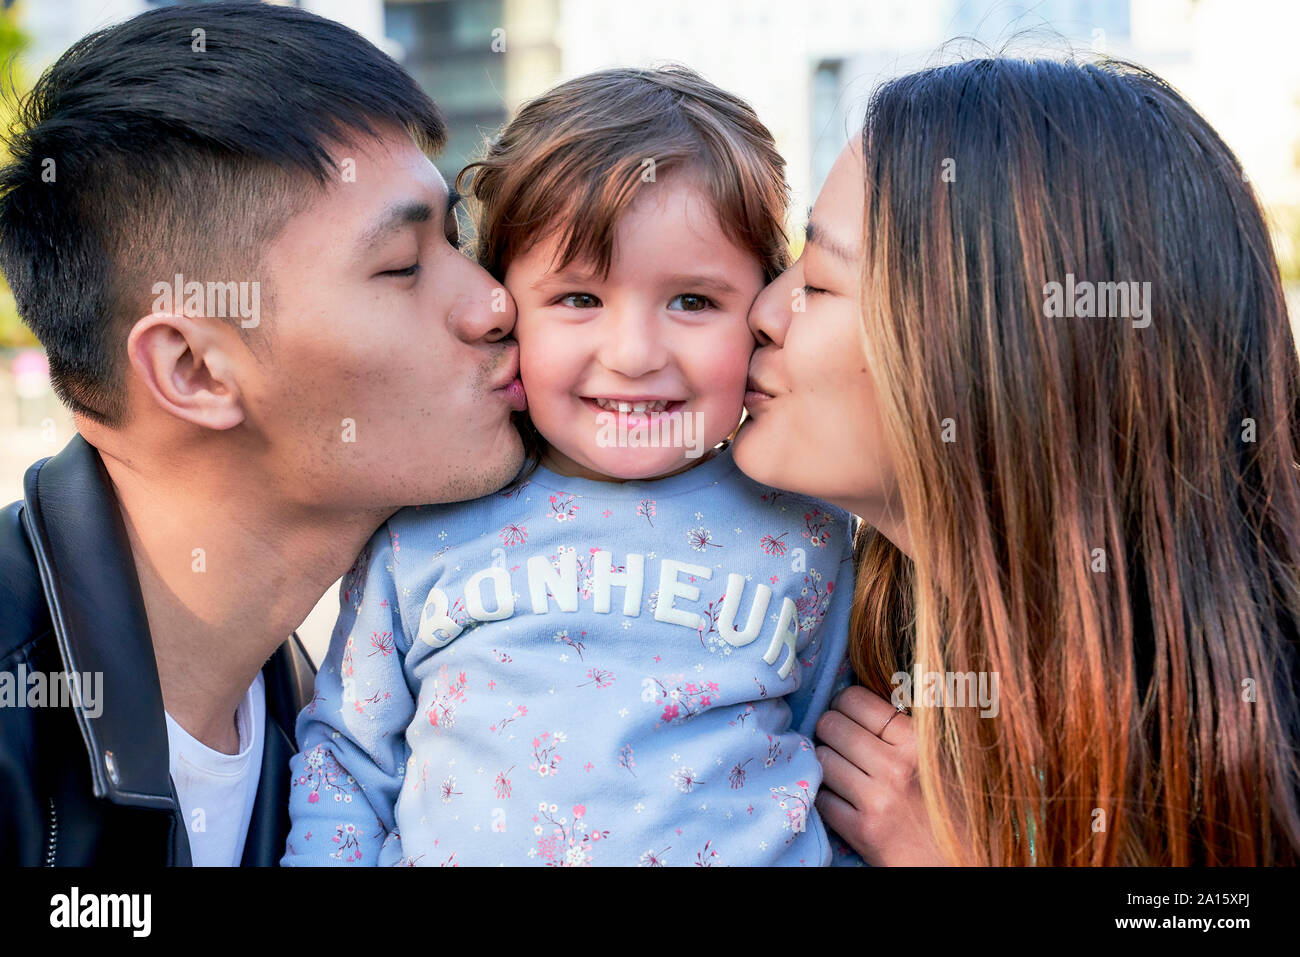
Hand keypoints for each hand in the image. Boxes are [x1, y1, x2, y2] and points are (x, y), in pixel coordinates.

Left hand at [814, 685, 946, 864]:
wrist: (959, 862)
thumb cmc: (952, 805)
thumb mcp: (942, 754)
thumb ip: (911, 722)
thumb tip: (875, 689)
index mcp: (917, 741)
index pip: (855, 699)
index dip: (843, 703)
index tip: (847, 713)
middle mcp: (896, 767)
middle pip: (831, 725)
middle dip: (829, 730)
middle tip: (838, 739)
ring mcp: (877, 800)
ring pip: (821, 758)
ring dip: (826, 762)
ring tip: (841, 767)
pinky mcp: (862, 830)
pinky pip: (822, 797)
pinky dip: (827, 795)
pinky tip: (843, 797)